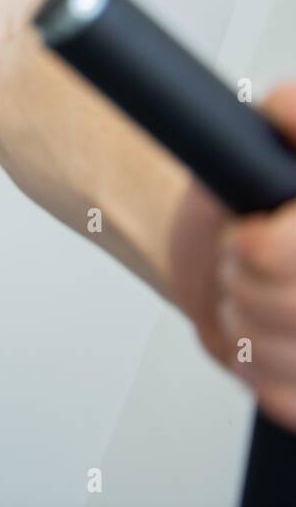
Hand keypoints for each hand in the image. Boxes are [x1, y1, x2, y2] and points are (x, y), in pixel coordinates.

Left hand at [169, 83, 295, 429]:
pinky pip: (290, 401)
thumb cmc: (242, 192)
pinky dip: (256, 369)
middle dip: (243, 282)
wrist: (219, 243)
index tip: (245, 234)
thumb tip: (279, 105)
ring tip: (242, 293)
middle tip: (238, 260)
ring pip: (288, 354)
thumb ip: (287, 118)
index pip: (282, 257)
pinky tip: (253, 337)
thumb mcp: (256, 141)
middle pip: (290, 307)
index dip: (260, 251)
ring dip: (242, 323)